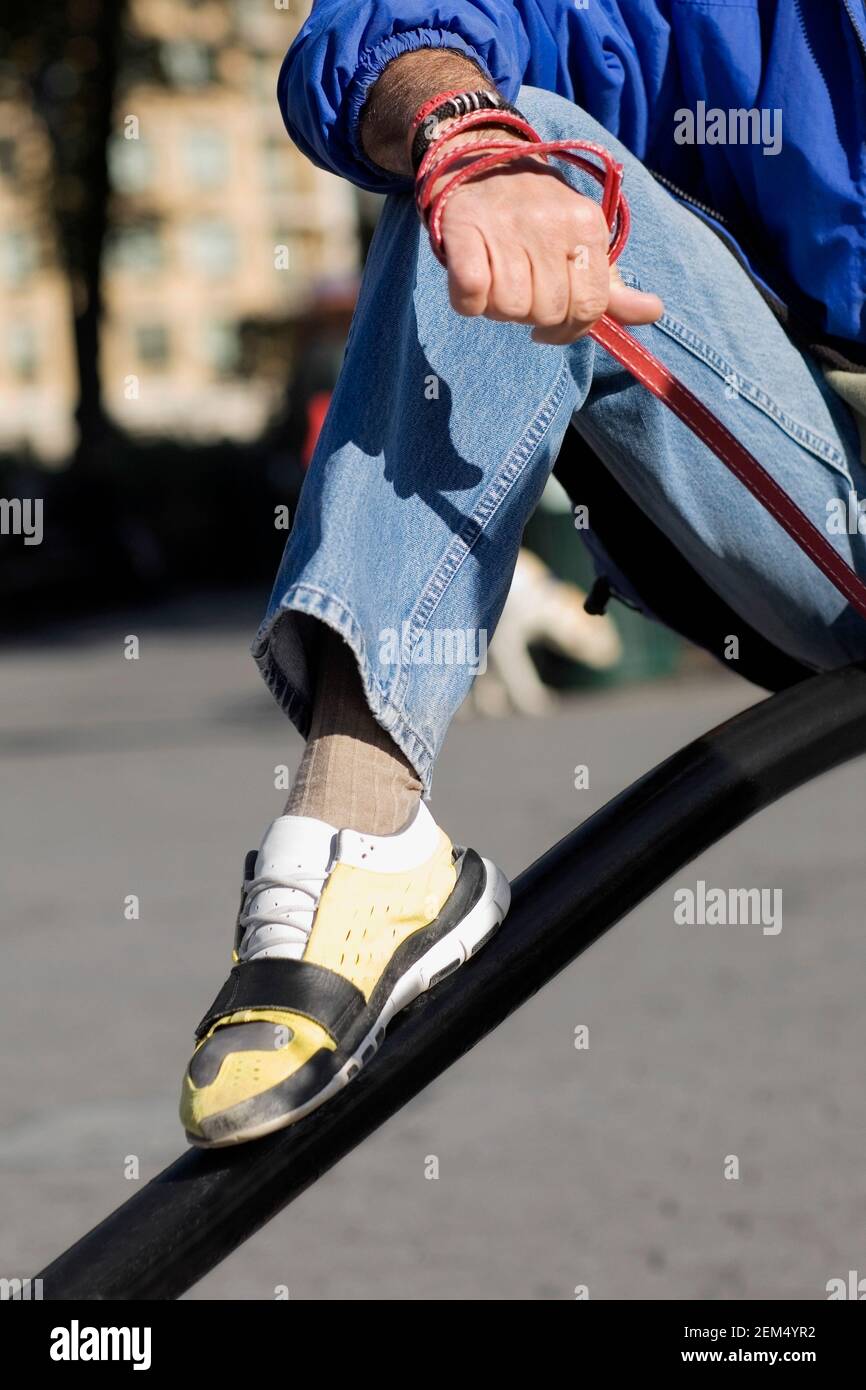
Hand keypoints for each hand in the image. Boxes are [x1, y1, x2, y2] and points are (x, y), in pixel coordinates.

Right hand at [436, 129, 663, 344]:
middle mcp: (551, 223)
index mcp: (588, 226)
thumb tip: (654, 312)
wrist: (480, 163)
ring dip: (497, 307)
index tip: (550, 325)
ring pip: (509, 308)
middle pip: (548, 312)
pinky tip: (473, 282)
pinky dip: (469, 302)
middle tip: (518, 289)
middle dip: (531, 315)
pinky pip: (472, 295)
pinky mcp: (464, 232)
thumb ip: (612, 287)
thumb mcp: (582, 241)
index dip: (570, 329)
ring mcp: (507, 227)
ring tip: (495, 278)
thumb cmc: (536, 215)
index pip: (591, 307)